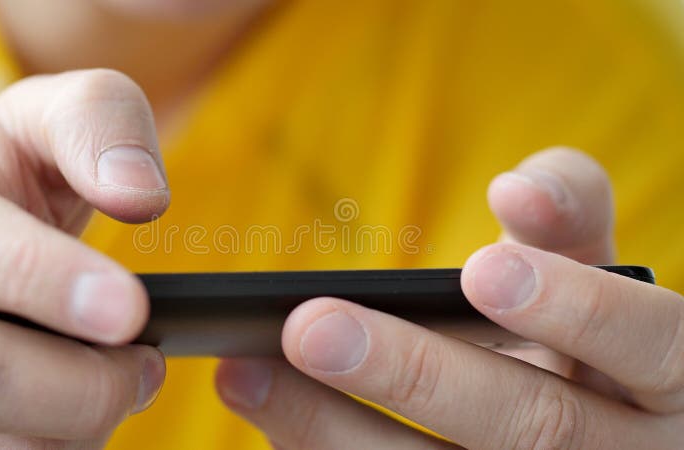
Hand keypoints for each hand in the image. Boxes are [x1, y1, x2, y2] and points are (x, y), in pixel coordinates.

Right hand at [0, 70, 168, 447]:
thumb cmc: (27, 174)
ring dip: (67, 431)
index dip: (44, 281)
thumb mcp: (65, 117)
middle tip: (144, 369)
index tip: (131, 309)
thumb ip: (102, 126)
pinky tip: (73, 419)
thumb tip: (139, 194)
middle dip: (74, 386)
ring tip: (114, 389)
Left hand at [215, 149, 683, 448]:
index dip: (573, 308)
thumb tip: (516, 186)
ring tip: (245, 375)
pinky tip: (271, 416)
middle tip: (309, 327)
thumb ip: (568, 216)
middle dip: (416, 375)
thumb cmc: (585, 337)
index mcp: (663, 375)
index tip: (481, 267)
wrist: (595, 436)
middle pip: (530, 426)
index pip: (645, 341)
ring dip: (336, 431)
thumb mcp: (594, 274)